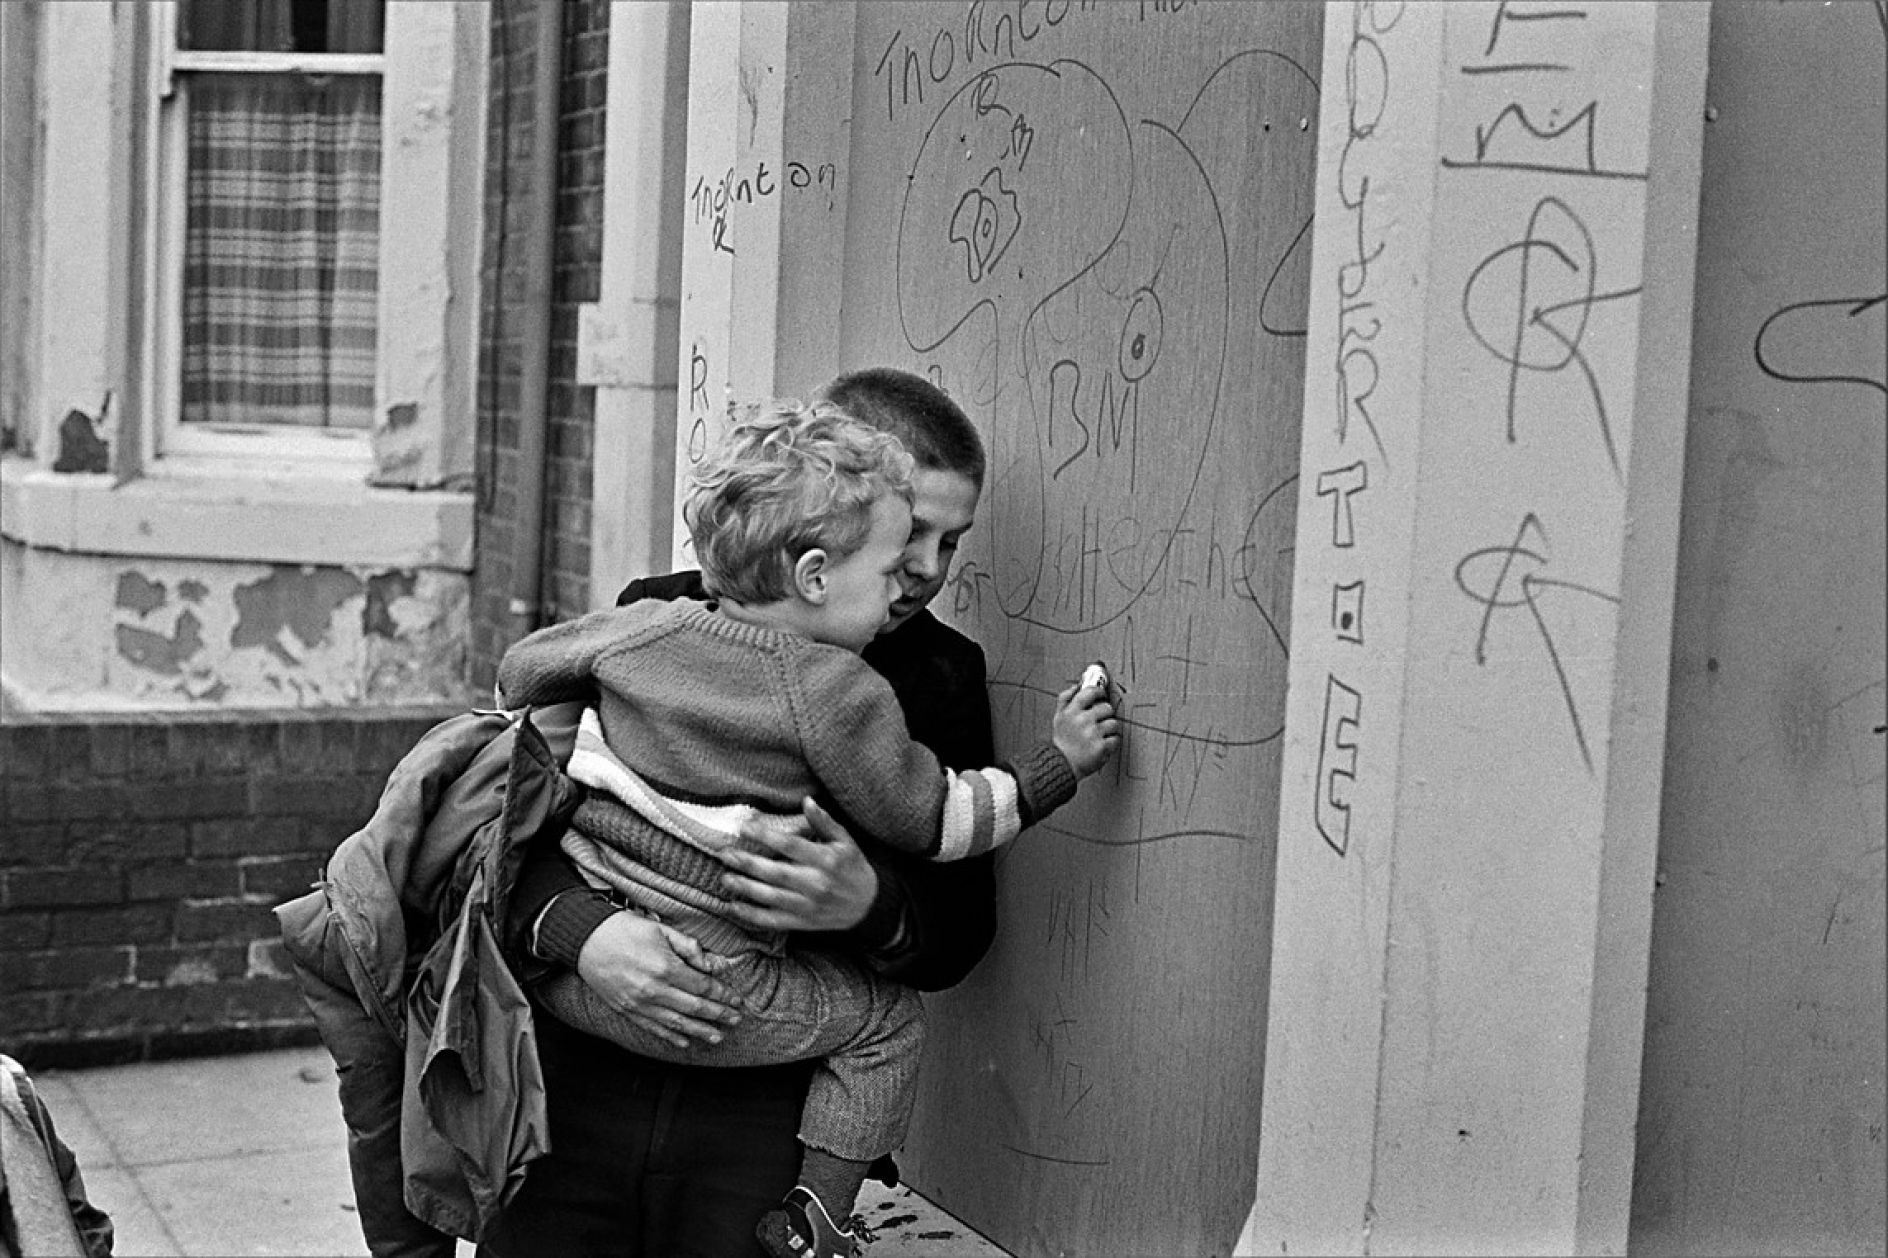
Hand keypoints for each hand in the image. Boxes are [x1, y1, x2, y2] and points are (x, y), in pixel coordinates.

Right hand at [575, 910, 744, 1050]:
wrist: (587, 940)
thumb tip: (712, 965)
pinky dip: (671, 1036)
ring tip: (718, 1036)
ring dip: (700, 1031)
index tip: (737, 1000)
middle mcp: (654, 990)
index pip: (703, 986)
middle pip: (694, 1008)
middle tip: (736, 1020)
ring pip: (677, 1023)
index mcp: (666, 968)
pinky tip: (685, 1041)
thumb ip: (690, 948)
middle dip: (718, 1015)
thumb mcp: (662, 930)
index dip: (723, 995)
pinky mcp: (627, 1010)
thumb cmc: (625, 929)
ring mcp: (639, 1004)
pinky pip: (653, 1028)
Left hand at [719, 799, 880, 933]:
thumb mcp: (845, 841)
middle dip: (748, 863)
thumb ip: (824, 822)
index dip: (766, 836)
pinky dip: (752, 916)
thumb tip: (807, 800)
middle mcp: (816, 883)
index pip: (790, 845)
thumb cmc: (853, 867)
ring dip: (746, 888)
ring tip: (725, 878)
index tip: (745, 827)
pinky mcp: (803, 922)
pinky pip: (773, 920)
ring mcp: (808, 905)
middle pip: (776, 873)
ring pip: (771, 897)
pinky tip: (733, 908)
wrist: (868, 905)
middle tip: (725, 854)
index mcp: (826, 859)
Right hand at [1053, 677, 1122, 777]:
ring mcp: (1092, 734)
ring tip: (1100, 735)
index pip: (1090, 692)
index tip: (1101, 696)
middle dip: (1105, 714)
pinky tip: (1102, 744)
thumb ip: (1066, 698)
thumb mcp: (1058, 717)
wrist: (1061, 764)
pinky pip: (1116, 739)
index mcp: (1071, 711)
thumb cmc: (1063, 741)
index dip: (1099, 692)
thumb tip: (1077, 685)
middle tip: (1099, 721)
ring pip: (1114, 723)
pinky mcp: (1101, 747)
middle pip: (1107, 708)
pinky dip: (1112, 742)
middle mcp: (1082, 720)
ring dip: (1110, 729)